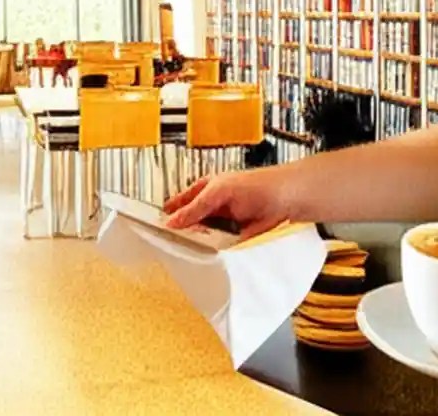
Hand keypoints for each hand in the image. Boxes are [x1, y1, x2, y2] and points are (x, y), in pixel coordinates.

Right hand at [161, 170, 291, 239]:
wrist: (283, 199)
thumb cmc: (254, 186)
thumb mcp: (217, 194)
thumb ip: (194, 208)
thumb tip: (172, 221)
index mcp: (204, 190)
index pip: (179, 204)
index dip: (168, 214)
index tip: (154, 227)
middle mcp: (212, 207)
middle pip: (189, 223)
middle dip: (181, 231)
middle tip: (168, 241)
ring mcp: (222, 223)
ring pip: (202, 236)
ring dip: (197, 242)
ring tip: (187, 248)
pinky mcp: (233, 238)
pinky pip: (217, 246)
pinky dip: (212, 249)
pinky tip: (207, 251)